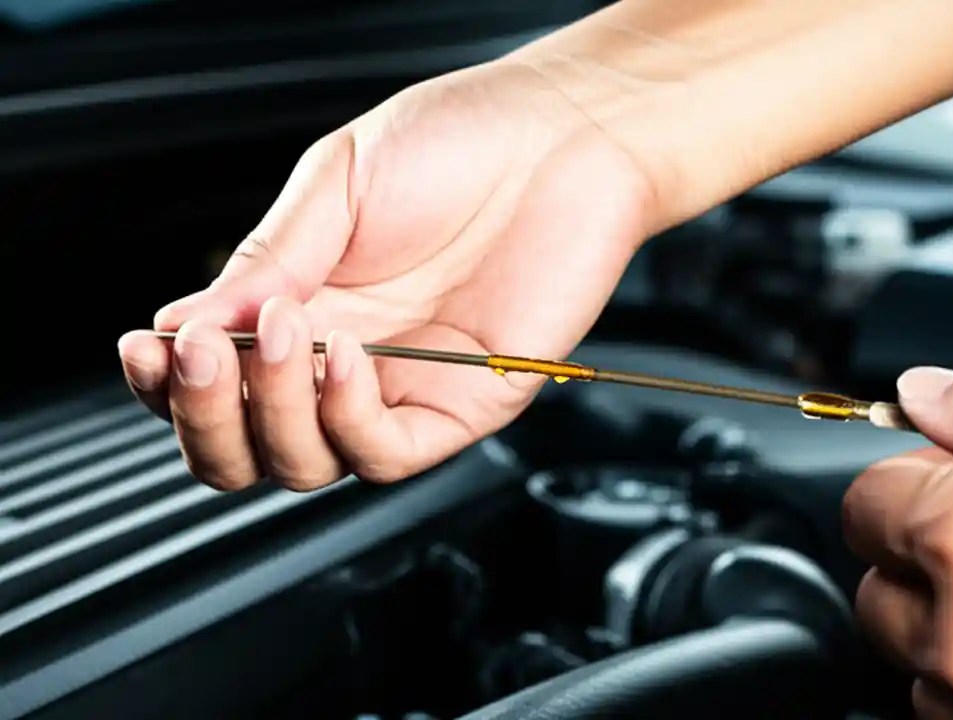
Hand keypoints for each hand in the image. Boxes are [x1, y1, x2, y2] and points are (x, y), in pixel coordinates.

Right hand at [116, 59, 654, 490]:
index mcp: (302, 310)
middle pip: (247, 448)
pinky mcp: (461, 406)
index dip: (169, 384)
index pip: (215, 386)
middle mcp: (342, 361)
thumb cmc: (459, 145)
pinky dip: (346, 418)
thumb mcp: (336, 186)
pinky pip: (386, 453)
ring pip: (306, 465)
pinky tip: (341, 355)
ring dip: (269, 414)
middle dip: (203, 416)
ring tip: (273, 333)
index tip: (146, 346)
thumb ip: (267, 261)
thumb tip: (180, 324)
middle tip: (196, 353)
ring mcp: (400, 389)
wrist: (561, 137)